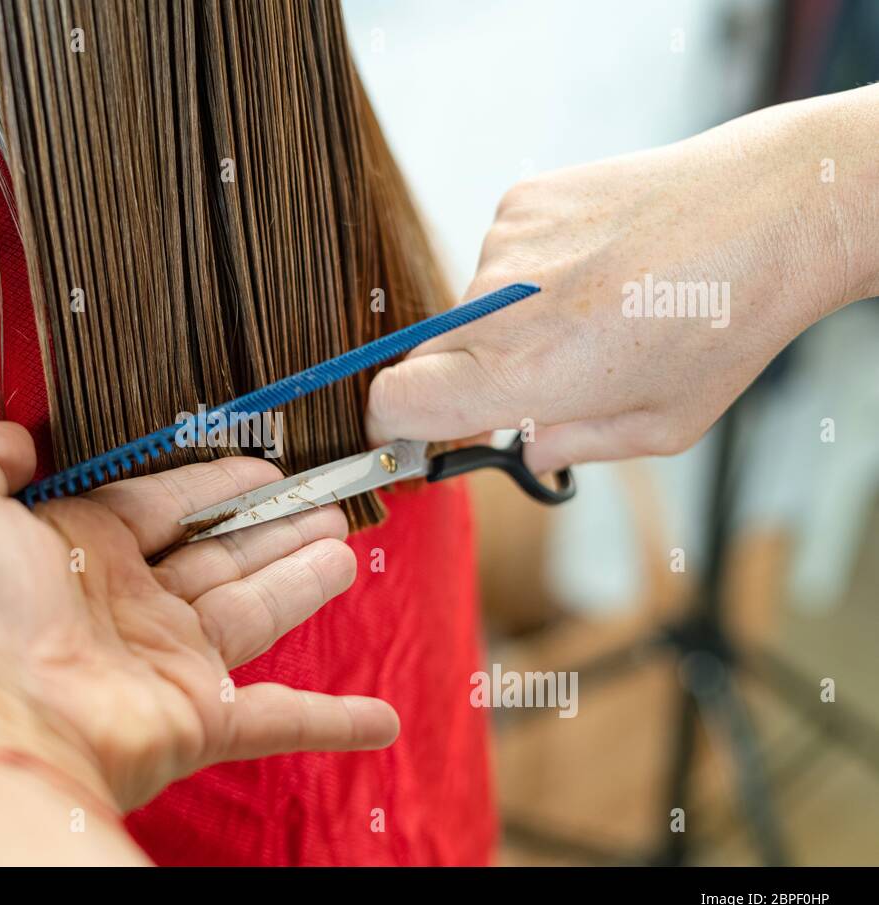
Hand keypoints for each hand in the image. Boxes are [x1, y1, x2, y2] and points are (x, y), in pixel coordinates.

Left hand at [0, 422, 397, 826]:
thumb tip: (14, 435)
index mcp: (75, 552)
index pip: (159, 503)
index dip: (212, 481)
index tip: (261, 463)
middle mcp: (124, 608)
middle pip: (217, 554)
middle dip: (270, 526)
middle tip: (323, 499)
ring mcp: (165, 666)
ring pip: (252, 615)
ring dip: (303, 583)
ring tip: (346, 544)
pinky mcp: (198, 721)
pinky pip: (278, 722)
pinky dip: (331, 722)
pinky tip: (380, 718)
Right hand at [366, 86, 878, 471]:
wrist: (769, 209)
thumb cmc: (722, 325)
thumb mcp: (659, 427)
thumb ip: (572, 446)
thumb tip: (525, 446)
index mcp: (521, 375)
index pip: (394, 402)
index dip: (395, 425)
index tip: (418, 433)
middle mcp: (494, 307)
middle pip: (424, 358)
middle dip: (464, 380)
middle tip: (535, 381)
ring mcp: (503, 244)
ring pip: (467, 307)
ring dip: (507, 322)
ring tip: (592, 310)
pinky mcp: (520, 200)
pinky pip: (498, 255)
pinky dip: (529, 271)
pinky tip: (593, 265)